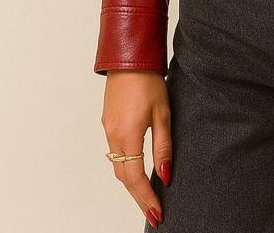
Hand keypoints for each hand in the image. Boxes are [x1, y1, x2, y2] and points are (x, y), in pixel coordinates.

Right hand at [100, 70, 172, 229]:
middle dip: (138, 196)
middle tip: (154, 211)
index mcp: (127, 136)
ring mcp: (108, 129)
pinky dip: (126, 165)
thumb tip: (165, 176)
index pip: (135, 178)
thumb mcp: (163, 114)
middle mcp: (113, 136)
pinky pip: (115, 151)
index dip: (146, 198)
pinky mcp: (108, 122)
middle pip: (124, 176)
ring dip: (131, 182)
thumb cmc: (149, 82)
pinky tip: (137, 169)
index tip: (157, 213)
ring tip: (148, 196)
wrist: (129, 60)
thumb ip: (164, 147)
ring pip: (118, 165)